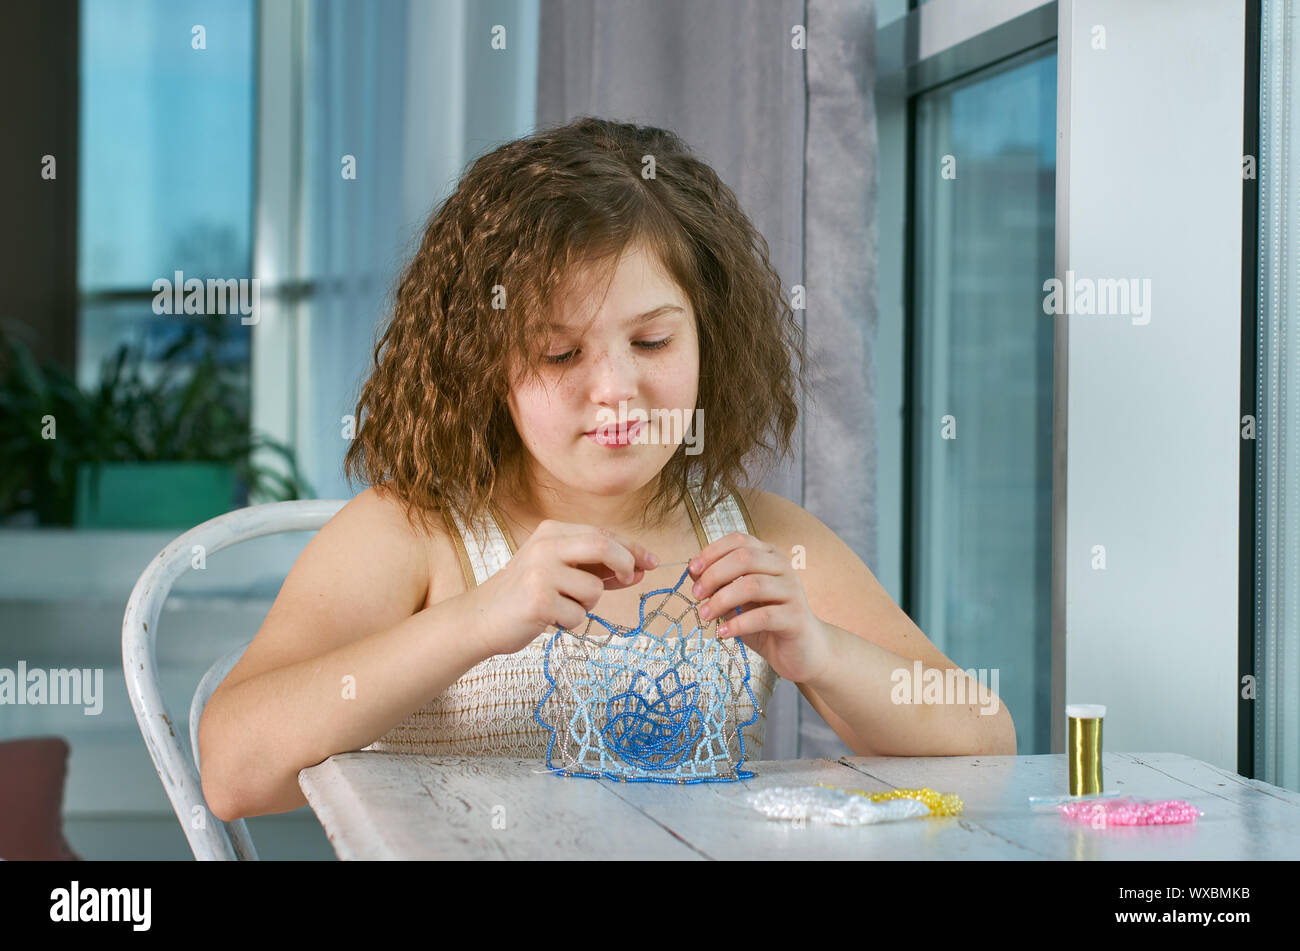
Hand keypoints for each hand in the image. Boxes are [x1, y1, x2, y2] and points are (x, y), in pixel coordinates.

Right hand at [468, 520, 657, 656]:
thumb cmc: (525, 594)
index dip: (631, 548)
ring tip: (562, 606)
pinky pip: (578, 615)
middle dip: (624, 563)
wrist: (481, 618)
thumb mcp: (559, 570)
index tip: (651, 561)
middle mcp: (544, 546)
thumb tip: (640, 568)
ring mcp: (540, 573)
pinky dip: (571, 623)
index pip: (602, 534)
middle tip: (629, 579)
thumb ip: (597, 568)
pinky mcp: (538, 601)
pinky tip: (550, 619)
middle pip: (602, 545)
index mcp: (550, 531)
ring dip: (587, 605)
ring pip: (593, 590)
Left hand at [688, 532, 832, 683]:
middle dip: (714, 575)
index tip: (692, 570)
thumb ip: (718, 584)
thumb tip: (691, 570)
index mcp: (769, 556)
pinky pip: (763, 616)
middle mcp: (784, 568)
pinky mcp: (796, 617)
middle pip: (744, 558)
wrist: (803, 651)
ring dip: (722, 600)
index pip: (739, 540)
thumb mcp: (737, 601)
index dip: (712, 552)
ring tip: (705, 615)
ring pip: (752, 585)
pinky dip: (738, 624)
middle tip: (697, 595)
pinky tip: (723, 633)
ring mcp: (793, 591)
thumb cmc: (766, 623)